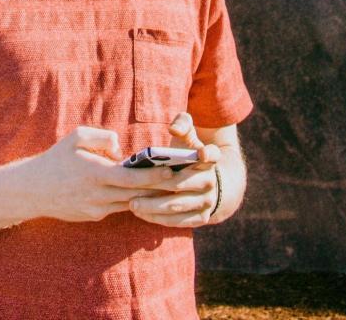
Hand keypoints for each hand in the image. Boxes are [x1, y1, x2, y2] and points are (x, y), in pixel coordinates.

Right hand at [28, 126, 167, 224]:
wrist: (33, 190)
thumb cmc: (56, 159)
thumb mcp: (76, 137)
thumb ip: (102, 137)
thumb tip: (121, 150)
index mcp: (96, 174)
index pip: (132, 178)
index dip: (154, 177)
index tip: (172, 171)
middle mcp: (98, 195)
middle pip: (136, 194)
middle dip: (159, 189)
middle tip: (180, 181)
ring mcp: (96, 209)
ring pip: (129, 203)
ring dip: (147, 196)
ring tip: (167, 187)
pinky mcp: (93, 217)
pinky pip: (116, 207)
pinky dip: (130, 200)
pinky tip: (142, 194)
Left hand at [128, 112, 220, 228]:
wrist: (203, 182)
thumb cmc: (187, 153)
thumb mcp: (187, 136)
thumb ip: (182, 124)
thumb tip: (173, 128)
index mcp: (209, 157)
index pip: (213, 154)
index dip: (208, 154)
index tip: (201, 154)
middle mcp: (211, 180)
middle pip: (181, 183)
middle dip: (156, 186)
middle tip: (133, 188)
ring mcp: (207, 201)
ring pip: (177, 205)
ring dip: (153, 206)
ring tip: (132, 204)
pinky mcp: (201, 218)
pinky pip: (178, 221)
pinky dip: (158, 218)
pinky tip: (142, 214)